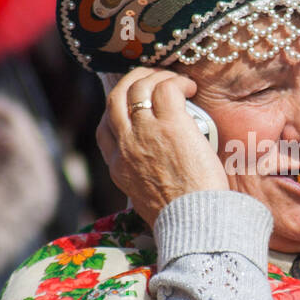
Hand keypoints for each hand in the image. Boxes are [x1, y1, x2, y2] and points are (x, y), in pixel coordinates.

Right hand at [96, 67, 228, 226]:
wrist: (194, 223)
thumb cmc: (181, 217)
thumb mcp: (146, 200)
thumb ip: (143, 180)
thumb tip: (155, 173)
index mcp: (118, 166)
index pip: (104, 127)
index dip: (118, 108)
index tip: (136, 104)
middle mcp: (126, 145)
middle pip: (116, 97)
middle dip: (133, 80)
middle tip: (154, 79)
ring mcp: (146, 132)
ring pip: (140, 86)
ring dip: (158, 77)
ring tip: (179, 82)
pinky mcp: (172, 124)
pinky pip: (167, 88)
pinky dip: (178, 82)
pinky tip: (191, 88)